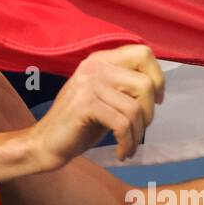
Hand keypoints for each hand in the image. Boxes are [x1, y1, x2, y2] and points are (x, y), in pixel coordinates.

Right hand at [28, 44, 165, 169]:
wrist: (45, 143)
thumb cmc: (79, 124)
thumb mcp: (106, 98)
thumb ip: (126, 87)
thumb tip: (158, 88)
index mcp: (100, 60)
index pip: (143, 53)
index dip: (158, 77)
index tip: (156, 100)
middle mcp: (94, 66)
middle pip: (145, 83)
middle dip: (149, 112)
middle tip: (139, 129)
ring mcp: (88, 84)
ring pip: (135, 108)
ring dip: (137, 134)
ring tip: (128, 145)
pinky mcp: (84, 105)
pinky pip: (122, 124)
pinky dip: (127, 143)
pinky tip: (121, 152)